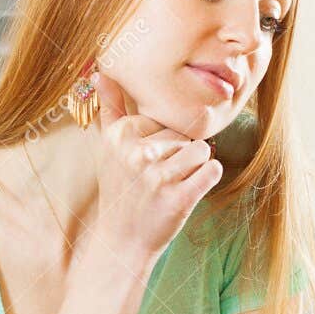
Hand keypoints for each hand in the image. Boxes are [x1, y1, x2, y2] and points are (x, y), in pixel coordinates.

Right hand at [89, 71, 222, 265]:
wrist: (123, 240)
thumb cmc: (121, 189)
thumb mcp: (109, 148)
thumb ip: (110, 108)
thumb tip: (102, 73)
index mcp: (121, 134)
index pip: (166, 118)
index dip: (163, 140)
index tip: (144, 162)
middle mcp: (137, 153)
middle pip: (185, 134)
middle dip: (179, 154)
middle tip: (156, 179)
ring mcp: (158, 177)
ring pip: (201, 149)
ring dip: (194, 167)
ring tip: (171, 184)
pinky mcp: (179, 198)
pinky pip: (212, 169)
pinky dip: (206, 178)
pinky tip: (187, 190)